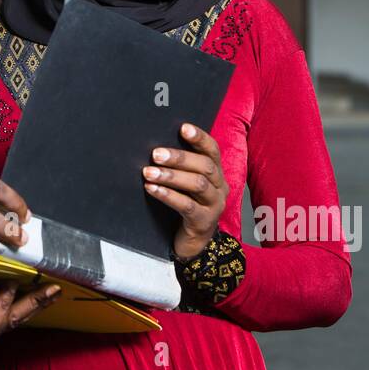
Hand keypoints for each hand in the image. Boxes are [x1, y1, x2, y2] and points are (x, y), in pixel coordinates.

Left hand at [143, 123, 227, 259]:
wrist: (192, 241)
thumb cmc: (186, 205)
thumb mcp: (186, 184)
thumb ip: (180, 167)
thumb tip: (156, 147)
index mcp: (216, 173)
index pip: (213, 150)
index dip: (199, 138)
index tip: (183, 128)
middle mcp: (220, 187)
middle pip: (205, 166)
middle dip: (179, 158)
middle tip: (156, 154)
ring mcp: (214, 205)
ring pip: (197, 184)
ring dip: (171, 176)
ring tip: (148, 172)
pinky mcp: (204, 222)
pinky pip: (187, 206)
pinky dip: (168, 195)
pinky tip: (152, 189)